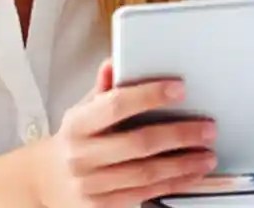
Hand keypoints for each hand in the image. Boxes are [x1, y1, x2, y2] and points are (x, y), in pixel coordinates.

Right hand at [34, 60, 217, 207]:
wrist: (45, 181)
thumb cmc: (74, 140)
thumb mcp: (82, 111)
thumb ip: (104, 89)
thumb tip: (117, 61)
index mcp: (77, 124)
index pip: (115, 105)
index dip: (149, 95)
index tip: (179, 88)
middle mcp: (82, 156)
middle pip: (138, 143)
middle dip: (179, 135)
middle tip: (207, 128)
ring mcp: (91, 185)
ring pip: (146, 174)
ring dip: (183, 164)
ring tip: (208, 154)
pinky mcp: (102, 207)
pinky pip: (145, 195)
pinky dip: (174, 184)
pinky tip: (192, 175)